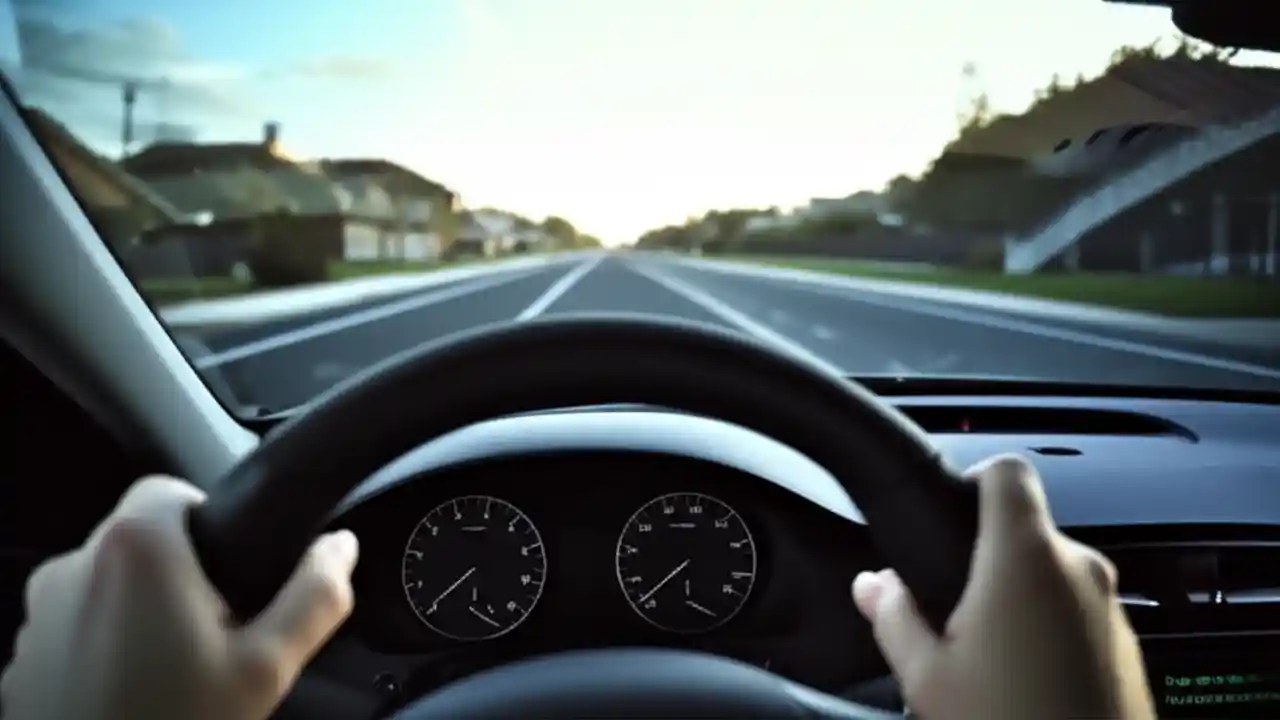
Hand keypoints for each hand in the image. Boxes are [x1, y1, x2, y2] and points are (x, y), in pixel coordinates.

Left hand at [1, 476, 358, 719]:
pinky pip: (74, 630)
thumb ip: (315, 594)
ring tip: (177, 667)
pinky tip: (136, 689)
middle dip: (180, 573)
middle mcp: (72, 569)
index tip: (233, 573)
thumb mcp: (268, 665)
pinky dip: (104, 646)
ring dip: (139, 610)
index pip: (172, 487)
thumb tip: (340, 548)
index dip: (210, 522)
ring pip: (105, 586)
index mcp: (136, 550)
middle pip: (140, 538)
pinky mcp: (23, 660)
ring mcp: (38, 617)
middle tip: (216, 631)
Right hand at [852, 455, 1154, 719]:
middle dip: (985, 561)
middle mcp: (1078, 568)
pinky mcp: (1126, 643)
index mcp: (1024, 557)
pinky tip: (1023, 679)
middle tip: (951, 614)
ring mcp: (1110, 606)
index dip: (973, 481)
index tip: (949, 516)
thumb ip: (893, 616)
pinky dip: (1048, 630)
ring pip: (1051, 574)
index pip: (1007, 471)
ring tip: (986, 658)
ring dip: (1018, 599)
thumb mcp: (927, 676)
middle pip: (1023, 529)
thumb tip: (871, 585)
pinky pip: (1077, 612)